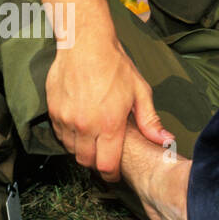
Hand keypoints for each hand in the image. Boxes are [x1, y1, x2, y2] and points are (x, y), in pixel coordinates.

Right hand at [46, 40, 171, 180]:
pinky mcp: (53, 112)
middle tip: (103, 156)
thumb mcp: (140, 91)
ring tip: (92, 139)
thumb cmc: (114, 65)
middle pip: (86, 162)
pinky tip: (79, 126)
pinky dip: (69, 137)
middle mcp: (85, 126)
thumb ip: (150, 121)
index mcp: (109, 125)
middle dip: (96, 164)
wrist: (84, 43)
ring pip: (71, 150)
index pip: (106, 166)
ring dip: (81, 150)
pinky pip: (60, 135)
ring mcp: (66, 120)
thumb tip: (165, 141)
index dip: (111, 175)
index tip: (113, 175)